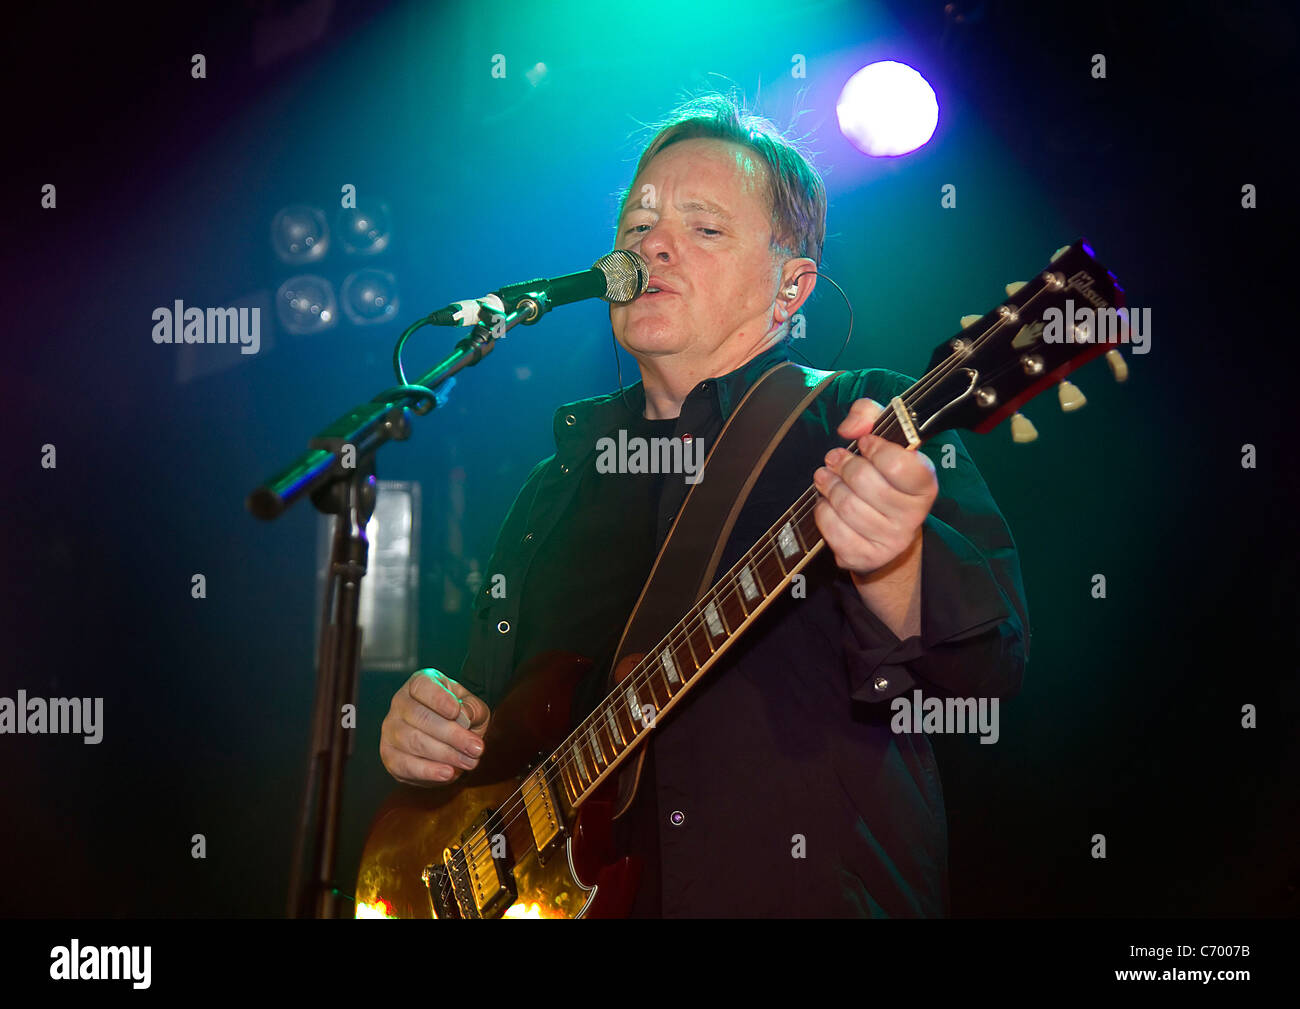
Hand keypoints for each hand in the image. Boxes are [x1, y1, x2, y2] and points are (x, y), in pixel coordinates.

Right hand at [379, 668, 490, 786]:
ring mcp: (390, 729)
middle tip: (476, 748)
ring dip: (444, 755)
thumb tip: (465, 716)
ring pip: (413, 742)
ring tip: (469, 762)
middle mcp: (400, 703)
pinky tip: (448, 773)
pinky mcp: (389, 755)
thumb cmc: (460, 716)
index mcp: (420, 683)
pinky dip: (428, 771)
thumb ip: (473, 709)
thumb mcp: (473, 707)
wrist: (448, 738)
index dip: (438, 699)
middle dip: (451, 735)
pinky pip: (405, 765)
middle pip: (420, 717)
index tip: (456, 712)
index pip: (423, 687)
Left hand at [812, 397, 937, 575]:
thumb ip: (869, 415)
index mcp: (925, 485)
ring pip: (846, 505)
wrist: (883, 532)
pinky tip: (827, 503)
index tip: (864, 443)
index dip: (875, 449)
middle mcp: (913, 516)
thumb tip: (849, 428)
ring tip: (825, 478)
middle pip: (864, 481)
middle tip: (834, 459)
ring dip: (829, 486)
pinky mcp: (866, 557)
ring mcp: (890, 540)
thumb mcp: (883, 439)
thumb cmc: (883, 478)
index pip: (898, 464)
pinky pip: (832, 528)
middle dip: (843, 465)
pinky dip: (822, 511)